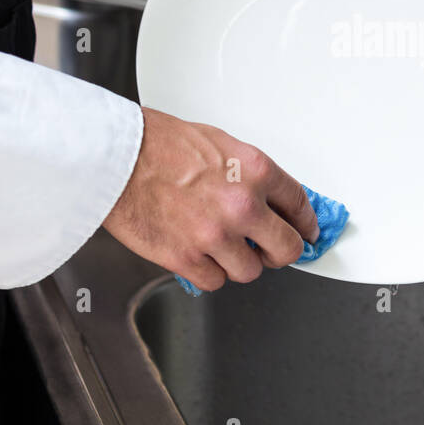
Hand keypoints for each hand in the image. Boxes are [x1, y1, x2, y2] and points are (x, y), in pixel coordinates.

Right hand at [103, 107, 320, 290]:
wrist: (116, 158)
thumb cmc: (158, 144)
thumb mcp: (220, 143)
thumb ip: (249, 174)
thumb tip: (268, 198)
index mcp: (255, 171)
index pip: (299, 205)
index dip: (306, 224)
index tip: (306, 232)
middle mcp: (242, 205)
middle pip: (286, 248)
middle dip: (282, 251)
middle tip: (272, 250)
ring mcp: (215, 235)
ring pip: (250, 271)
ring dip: (241, 263)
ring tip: (225, 248)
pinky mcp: (186, 258)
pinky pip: (215, 281)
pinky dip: (209, 272)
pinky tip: (200, 255)